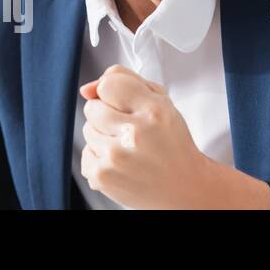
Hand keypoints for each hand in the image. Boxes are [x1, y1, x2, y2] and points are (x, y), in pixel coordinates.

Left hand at [79, 65, 269, 209]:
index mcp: (154, 111)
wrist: (183, 188)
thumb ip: (126, 81)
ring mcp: (115, 157)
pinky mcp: (102, 176)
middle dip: (107, 114)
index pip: (108, 84)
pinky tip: (121, 163)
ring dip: (103, 136)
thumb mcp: (161, 102)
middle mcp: (134, 134)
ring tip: (127, 147)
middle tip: (128, 128)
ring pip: (87, 129)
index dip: (113, 92)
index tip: (124, 103)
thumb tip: (87, 89)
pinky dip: (99, 157)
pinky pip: (85, 153)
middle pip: (92, 107)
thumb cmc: (170, 143)